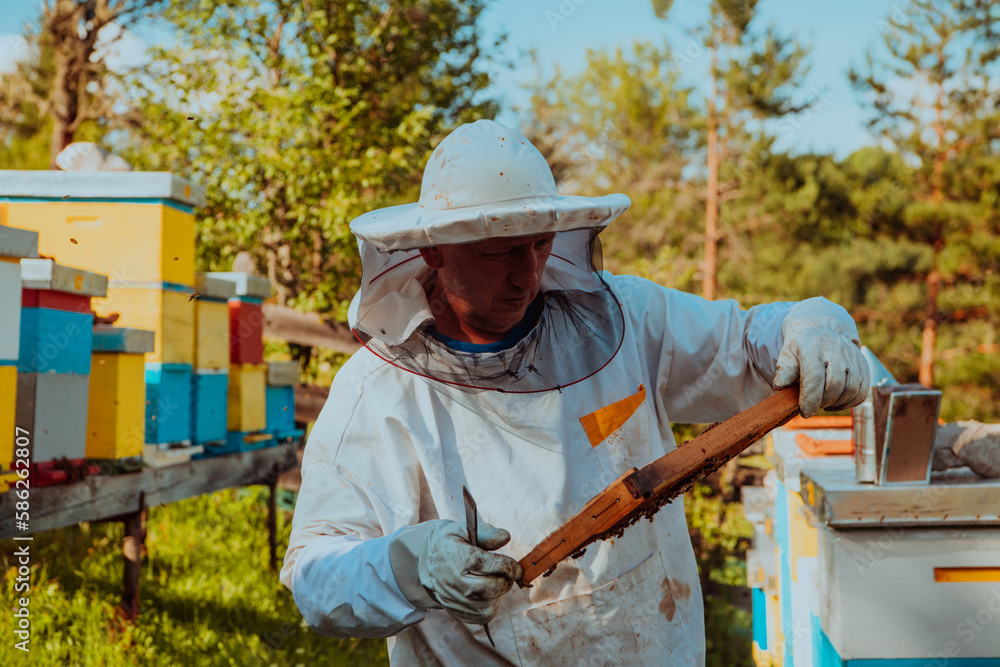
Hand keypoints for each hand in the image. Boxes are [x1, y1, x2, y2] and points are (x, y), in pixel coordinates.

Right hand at [389, 519, 521, 623]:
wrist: (426, 563)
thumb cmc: (449, 543)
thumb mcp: (463, 530)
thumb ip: (486, 533)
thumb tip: (505, 536)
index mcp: (457, 557)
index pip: (490, 564)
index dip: (509, 566)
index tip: (515, 567)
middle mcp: (453, 581)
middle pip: (490, 588)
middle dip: (505, 582)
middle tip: (508, 575)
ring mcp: (453, 599)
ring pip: (487, 605)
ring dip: (498, 594)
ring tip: (495, 582)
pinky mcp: (456, 611)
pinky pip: (481, 616)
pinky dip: (490, 606)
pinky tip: (487, 593)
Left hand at [773, 318, 870, 417]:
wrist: (822, 331)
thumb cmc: (801, 349)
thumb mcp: (788, 355)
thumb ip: (785, 371)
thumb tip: (779, 386)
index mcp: (813, 346)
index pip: (815, 377)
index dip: (810, 399)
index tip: (805, 412)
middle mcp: (836, 349)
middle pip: (834, 385)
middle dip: (822, 402)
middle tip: (812, 406)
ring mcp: (853, 357)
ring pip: (851, 390)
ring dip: (836, 403)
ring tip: (823, 403)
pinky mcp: (864, 366)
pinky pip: (862, 392)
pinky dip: (850, 403)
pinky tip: (836, 403)